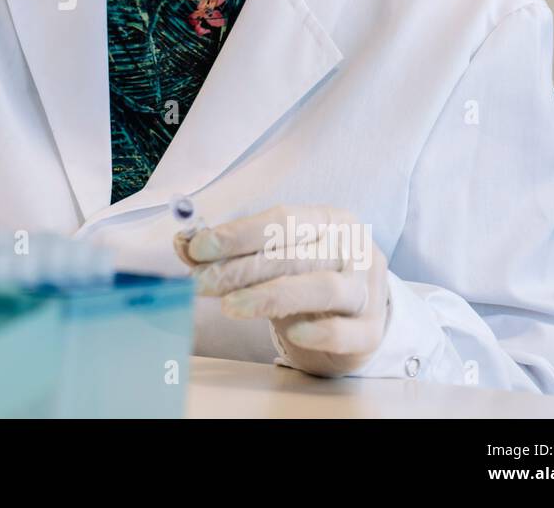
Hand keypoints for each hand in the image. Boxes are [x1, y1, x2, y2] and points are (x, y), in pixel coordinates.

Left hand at [175, 204, 389, 376]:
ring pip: (322, 288)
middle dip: (241, 268)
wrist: (356, 317)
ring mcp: (367, 291)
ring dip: (271, 296)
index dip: (238, 233)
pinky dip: (318, 331)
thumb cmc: (307, 277)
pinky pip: (346, 331)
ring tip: (229, 307)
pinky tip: (290, 333)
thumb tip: (183, 242)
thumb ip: (230, 251)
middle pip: (295, 255)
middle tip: (201, 283)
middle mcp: (354, 249)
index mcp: (329, 220)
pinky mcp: (370, 332)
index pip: (283, 220)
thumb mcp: (273, 257)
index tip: (197, 248)